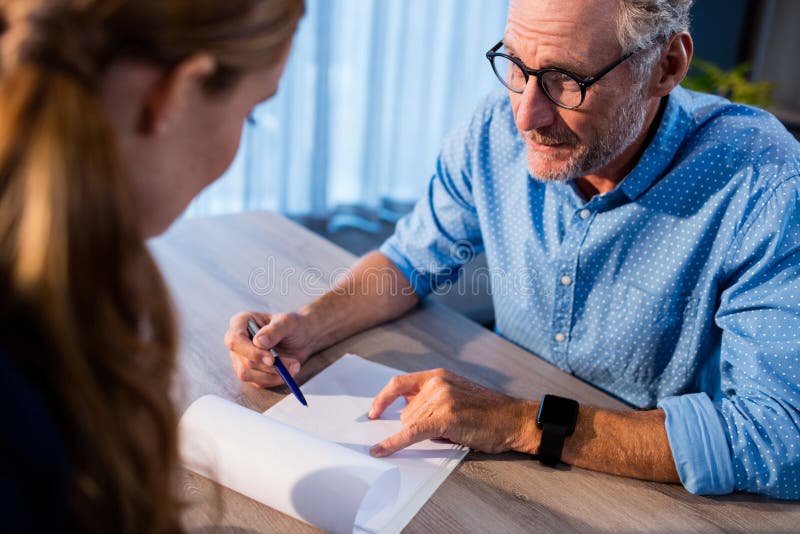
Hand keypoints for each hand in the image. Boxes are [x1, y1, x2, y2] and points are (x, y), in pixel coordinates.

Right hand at [224, 310, 314, 387]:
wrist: (302, 338)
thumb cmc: (293, 325)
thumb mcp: (288, 322)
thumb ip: (274, 330)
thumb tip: (258, 342)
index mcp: (241, 323)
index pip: (235, 340)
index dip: (251, 352)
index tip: (272, 359)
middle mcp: (238, 341)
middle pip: (243, 361)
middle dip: (269, 367)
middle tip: (293, 365)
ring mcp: (241, 358)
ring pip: (248, 374)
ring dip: (273, 375)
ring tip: (295, 367)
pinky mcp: (250, 372)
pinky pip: (257, 382)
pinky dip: (275, 379)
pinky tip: (289, 372)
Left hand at [368, 369, 537, 456]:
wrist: (514, 420)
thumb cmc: (489, 412)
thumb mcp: (457, 394)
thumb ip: (432, 398)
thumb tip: (405, 416)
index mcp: (438, 375)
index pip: (399, 383)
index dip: (382, 399)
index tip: (372, 413)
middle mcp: (437, 383)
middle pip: (405, 412)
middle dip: (419, 426)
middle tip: (447, 428)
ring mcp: (441, 399)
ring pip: (411, 425)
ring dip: (427, 434)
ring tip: (455, 430)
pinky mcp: (445, 418)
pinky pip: (411, 433)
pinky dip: (393, 444)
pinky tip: (380, 451)